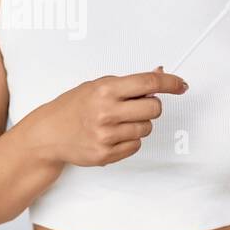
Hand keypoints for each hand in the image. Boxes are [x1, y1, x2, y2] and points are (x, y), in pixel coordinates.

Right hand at [25, 65, 188, 167]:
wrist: (48, 133)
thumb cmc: (73, 106)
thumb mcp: (97, 86)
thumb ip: (129, 83)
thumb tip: (160, 74)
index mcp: (105, 90)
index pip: (149, 83)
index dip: (171, 83)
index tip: (181, 85)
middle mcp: (106, 112)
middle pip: (154, 108)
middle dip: (151, 106)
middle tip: (138, 106)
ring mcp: (106, 136)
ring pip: (146, 129)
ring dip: (139, 124)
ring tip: (118, 122)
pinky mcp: (106, 155)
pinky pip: (135, 146)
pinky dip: (129, 140)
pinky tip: (112, 135)